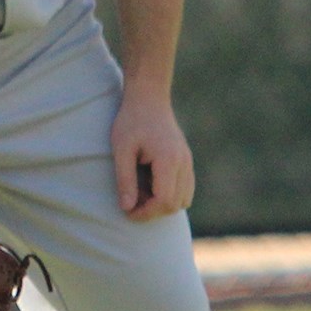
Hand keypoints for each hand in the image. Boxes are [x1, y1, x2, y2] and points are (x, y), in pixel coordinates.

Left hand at [111, 92, 193, 220]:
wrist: (149, 98)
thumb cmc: (132, 121)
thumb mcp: (122, 150)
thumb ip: (125, 180)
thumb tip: (127, 208)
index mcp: (169, 160)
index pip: (165, 201)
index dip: (146, 213)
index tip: (127, 211)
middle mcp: (184, 163)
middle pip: (176, 204)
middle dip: (153, 210)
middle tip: (130, 202)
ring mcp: (188, 162)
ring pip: (183, 199)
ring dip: (162, 203)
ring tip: (140, 191)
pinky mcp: (186, 161)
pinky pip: (185, 188)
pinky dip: (169, 193)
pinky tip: (150, 183)